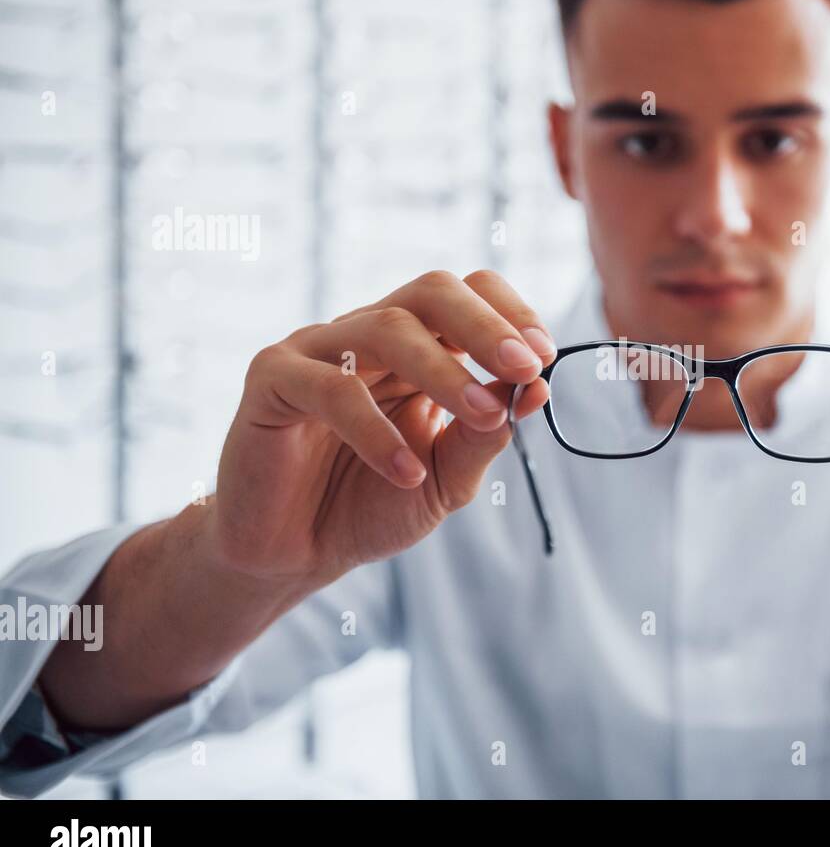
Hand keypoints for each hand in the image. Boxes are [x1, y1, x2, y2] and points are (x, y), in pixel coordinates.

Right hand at [207, 269, 553, 588]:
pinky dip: (377, 432)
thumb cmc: (372, 505)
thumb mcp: (447, 477)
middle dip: (487, 325)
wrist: (294, 555)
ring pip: (387, 328)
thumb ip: (486, 435)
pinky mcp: (271, 379)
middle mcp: (368, 334)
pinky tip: (407, 473)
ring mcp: (317, 349)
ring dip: (445, 372)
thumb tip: (537, 389)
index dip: (509, 315)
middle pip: (431, 291)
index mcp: (416, 346)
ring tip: (483, 415)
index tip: (542, 359)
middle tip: (525, 366)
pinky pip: (330, 388)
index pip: (467, 293)